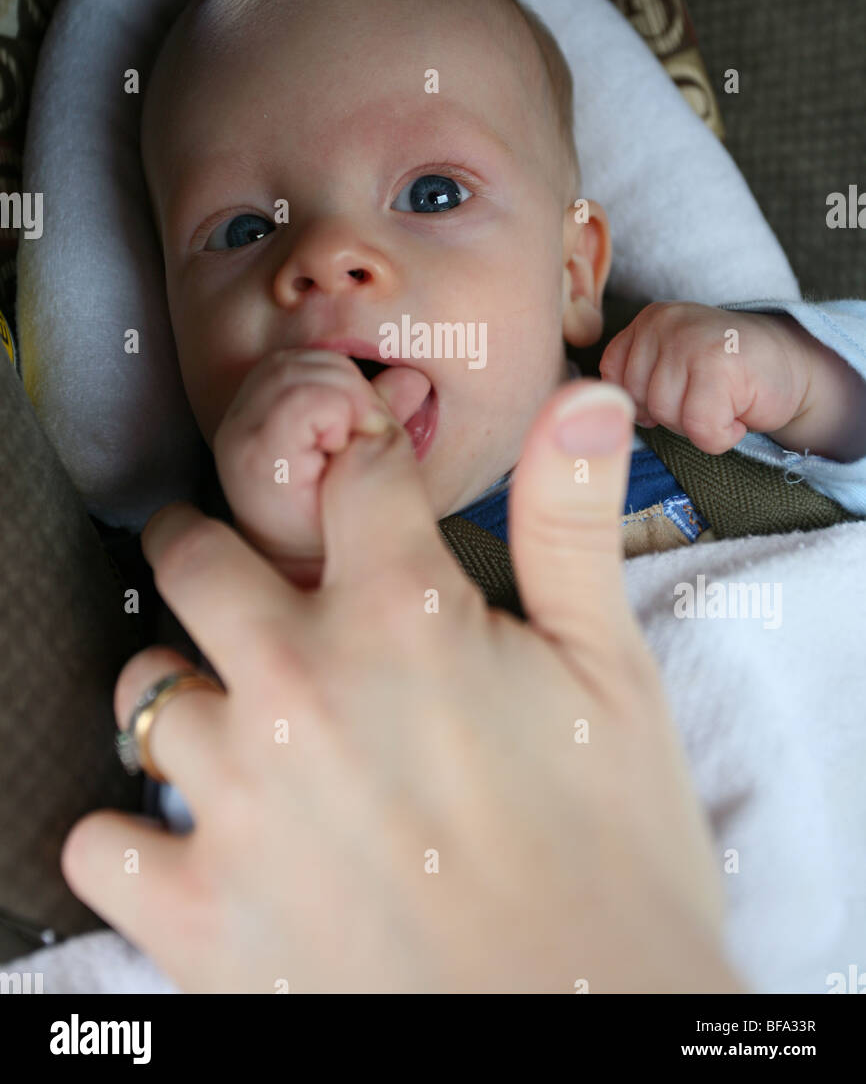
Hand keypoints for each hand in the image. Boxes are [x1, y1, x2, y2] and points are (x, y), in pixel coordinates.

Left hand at [61, 379, 743, 993]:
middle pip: (195, 557)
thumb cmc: (615, 860)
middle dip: (214, 548)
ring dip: (181, 691)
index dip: (355, 461)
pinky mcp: (195, 912)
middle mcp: (297, 685)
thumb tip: (585, 395)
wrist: (583, 1035)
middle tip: (241, 578)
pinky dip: (134, 835)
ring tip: (231, 720)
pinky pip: (101, 841)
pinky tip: (191, 840)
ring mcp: (234, 798)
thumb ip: (572, 523)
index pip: (347, 478)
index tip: (356, 478)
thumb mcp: (613, 675)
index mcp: (401, 615)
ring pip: (139, 689)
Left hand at [599, 301, 810, 453]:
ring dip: (699, 424)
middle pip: (638, 401)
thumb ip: (633, 381)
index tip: (681, 390)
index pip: (612, 379)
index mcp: (646, 320)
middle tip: (708, 395)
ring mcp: (692, 340)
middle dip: (673, 414)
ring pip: (667, 416)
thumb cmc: (726, 374)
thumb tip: (591, 418)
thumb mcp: (669, 366)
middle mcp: (664, 322)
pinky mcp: (720, 366)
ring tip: (724, 400)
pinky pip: (700, 429)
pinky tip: (738, 412)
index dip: (645, 401)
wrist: (793, 366)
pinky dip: (721, 436)